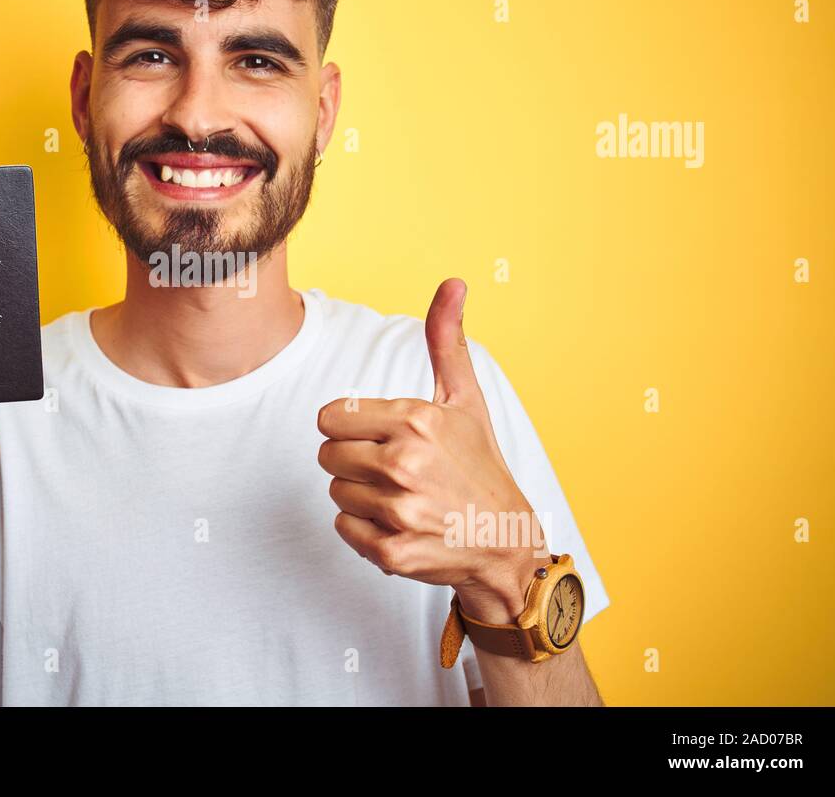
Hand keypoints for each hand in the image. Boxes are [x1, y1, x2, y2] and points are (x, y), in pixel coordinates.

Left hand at [316, 278, 544, 622]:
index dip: (350, 427)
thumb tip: (453, 283)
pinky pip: (343, 528)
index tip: (378, 436)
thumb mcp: (465, 400)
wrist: (506, 541)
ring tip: (402, 497)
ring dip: (361, 495)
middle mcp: (405, 464)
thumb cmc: (479, 466)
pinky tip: (400, 524)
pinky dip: (364, 529)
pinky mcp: (392, 552)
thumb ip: (446, 341)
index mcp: (416, 421)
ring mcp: (399, 510)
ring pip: (335, 492)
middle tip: (393, 470)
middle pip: (327, 455)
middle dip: (354, 461)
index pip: (330, 418)